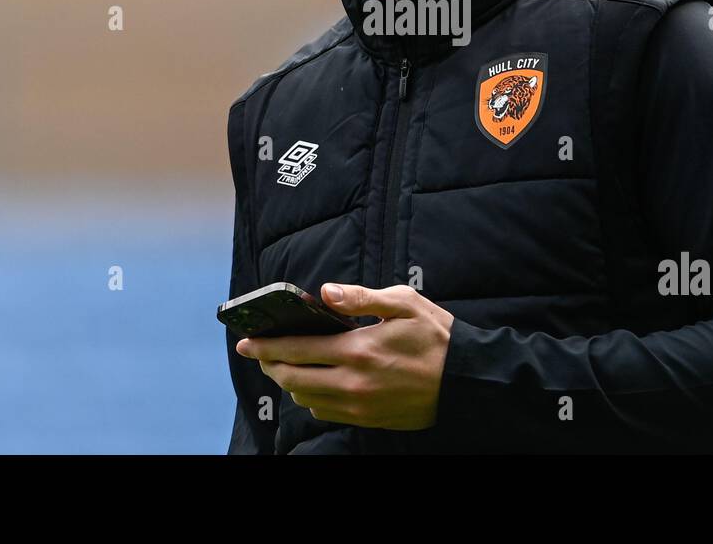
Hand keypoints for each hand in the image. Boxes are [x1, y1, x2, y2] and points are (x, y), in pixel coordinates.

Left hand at [235, 283, 454, 430]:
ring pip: (306, 398)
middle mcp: (353, 383)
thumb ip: (361, 297)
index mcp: (358, 350)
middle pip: (293, 379)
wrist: (466, 381)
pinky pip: (326, 412)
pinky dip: (312, 398)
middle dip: (270, 365)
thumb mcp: (404, 303)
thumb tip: (324, 293)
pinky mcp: (369, 419)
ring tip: (286, 364)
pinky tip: (315, 383)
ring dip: (291, 382)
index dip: (266, 346)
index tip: (246, 341)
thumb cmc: (437, 337)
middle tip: (260, 352)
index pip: (297, 350)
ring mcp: (360, 406)